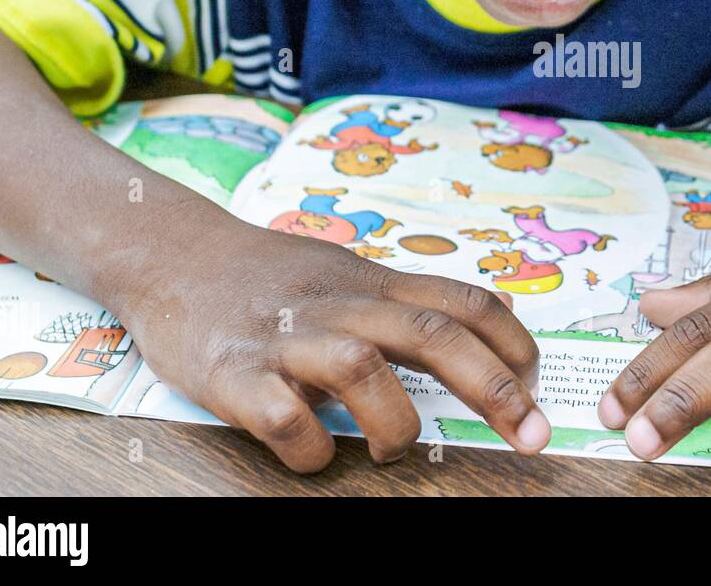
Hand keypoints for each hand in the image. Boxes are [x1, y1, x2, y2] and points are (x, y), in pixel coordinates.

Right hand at [107, 219, 547, 471]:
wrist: (170, 253)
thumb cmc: (268, 275)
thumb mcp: (348, 272)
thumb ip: (409, 298)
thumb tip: (490, 315)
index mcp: (372, 284)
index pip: (461, 301)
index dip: (512, 342)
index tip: (540, 383)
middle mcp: (338, 305)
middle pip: (431, 335)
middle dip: (493, 387)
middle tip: (532, 435)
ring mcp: (285, 337)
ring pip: (361, 367)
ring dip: (395, 420)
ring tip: (394, 449)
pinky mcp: (231, 373)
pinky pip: (281, 417)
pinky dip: (309, 446)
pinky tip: (316, 456)